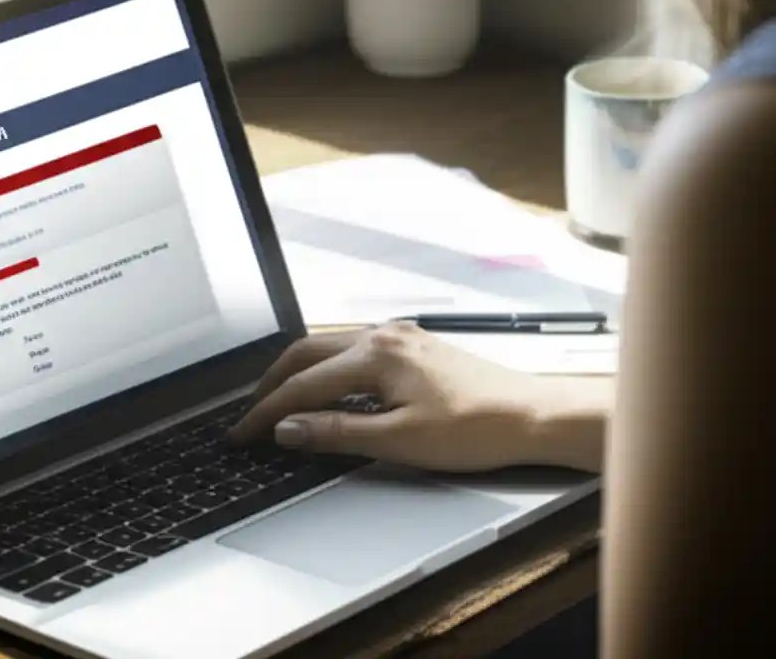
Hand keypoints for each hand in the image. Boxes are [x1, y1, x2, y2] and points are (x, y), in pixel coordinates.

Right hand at [227, 322, 552, 471]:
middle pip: (306, 353)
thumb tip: (287, 429)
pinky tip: (326, 387)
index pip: (302, 385)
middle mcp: (383, 335)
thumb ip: (336, 432)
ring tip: (277, 400)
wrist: (532, 416)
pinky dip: (326, 367)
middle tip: (250, 415)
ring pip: (328, 347)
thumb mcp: (399, 440)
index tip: (242, 434)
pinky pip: (352, 349)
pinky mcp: (413, 345)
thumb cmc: (475, 429)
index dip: (267, 413)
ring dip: (297, 372)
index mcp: (375, 354)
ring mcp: (399, 336)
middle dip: (272, 384)